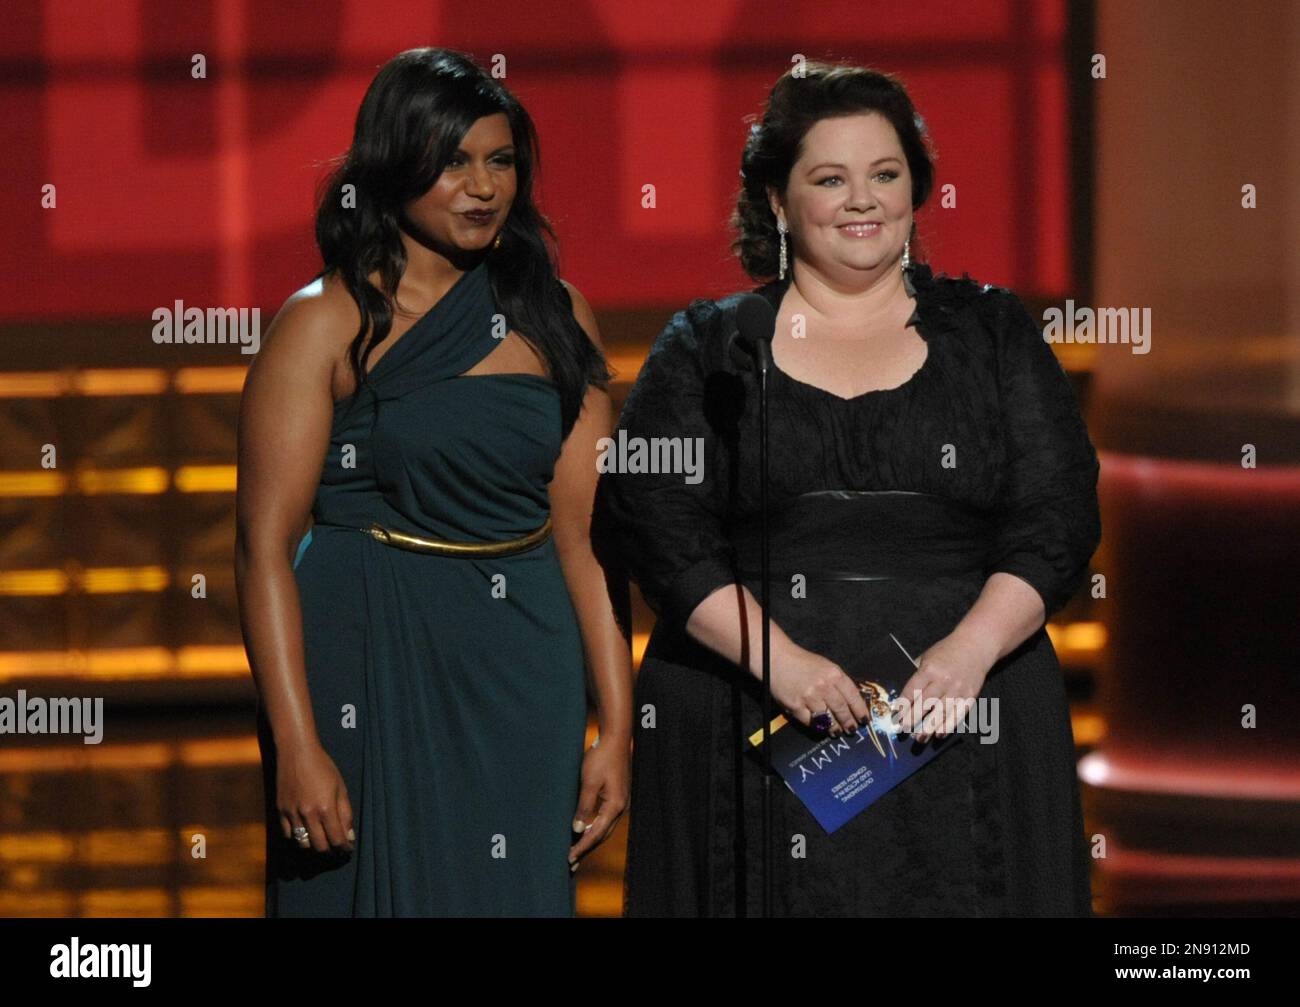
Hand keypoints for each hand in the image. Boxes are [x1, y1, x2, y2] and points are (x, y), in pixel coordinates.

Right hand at [276, 740, 354, 854]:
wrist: (296, 752)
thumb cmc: (323, 766)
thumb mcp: (340, 787)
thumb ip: (345, 813)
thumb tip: (349, 836)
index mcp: (326, 808)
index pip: (336, 839)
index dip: (344, 848)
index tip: (347, 849)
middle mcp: (308, 814)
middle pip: (319, 846)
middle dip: (330, 850)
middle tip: (336, 848)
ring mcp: (292, 814)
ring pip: (302, 844)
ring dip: (314, 846)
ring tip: (322, 841)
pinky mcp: (280, 811)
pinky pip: (288, 835)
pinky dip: (297, 838)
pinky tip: (305, 833)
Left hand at [568, 733, 629, 872]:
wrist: (616, 739)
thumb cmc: (601, 758)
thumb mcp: (588, 782)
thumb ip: (584, 807)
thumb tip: (578, 830)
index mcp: (615, 806)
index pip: (596, 834)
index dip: (582, 847)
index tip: (569, 858)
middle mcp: (621, 807)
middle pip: (603, 835)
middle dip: (586, 848)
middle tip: (571, 862)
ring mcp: (622, 802)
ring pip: (605, 828)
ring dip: (591, 839)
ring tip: (577, 851)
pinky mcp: (618, 796)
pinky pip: (606, 819)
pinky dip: (595, 828)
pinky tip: (586, 830)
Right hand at [770, 648, 870, 734]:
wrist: (777, 659)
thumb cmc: (802, 662)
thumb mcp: (826, 666)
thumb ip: (839, 682)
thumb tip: (852, 701)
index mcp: (834, 674)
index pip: (853, 696)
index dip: (860, 710)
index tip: (864, 719)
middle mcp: (823, 686)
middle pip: (841, 710)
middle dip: (848, 722)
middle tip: (851, 729)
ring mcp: (809, 697)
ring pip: (828, 719)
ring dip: (834, 728)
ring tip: (837, 731)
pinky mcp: (795, 706)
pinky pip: (810, 721)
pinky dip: (817, 726)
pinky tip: (820, 727)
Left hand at [895, 631, 995, 742]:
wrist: (976, 646)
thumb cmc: (947, 651)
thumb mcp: (927, 657)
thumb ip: (918, 674)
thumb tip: (907, 696)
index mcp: (929, 670)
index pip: (912, 691)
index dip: (902, 705)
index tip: (895, 715)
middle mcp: (943, 681)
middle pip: (925, 704)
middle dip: (912, 719)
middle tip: (904, 729)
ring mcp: (958, 690)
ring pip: (941, 714)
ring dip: (928, 728)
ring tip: (919, 739)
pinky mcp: (969, 696)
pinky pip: (957, 715)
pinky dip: (948, 726)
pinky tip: (939, 734)